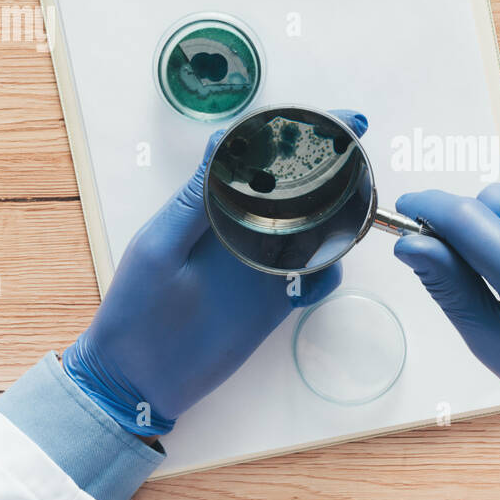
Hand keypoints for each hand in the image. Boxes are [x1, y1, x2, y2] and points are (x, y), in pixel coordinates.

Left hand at [63, 111, 367, 434]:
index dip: (299, 136)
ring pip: (318, 231)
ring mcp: (264, 264)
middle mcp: (245, 228)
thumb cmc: (135, 308)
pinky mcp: (277, 300)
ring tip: (352, 224)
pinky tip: (312, 286)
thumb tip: (222, 139)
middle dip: (337, 173)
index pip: (263, 158)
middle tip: (363, 165)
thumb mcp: (161, 247)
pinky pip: (316, 278)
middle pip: (301, 190)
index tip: (341, 121)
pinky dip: (326, 275)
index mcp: (215, 205)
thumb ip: (195, 198)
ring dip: (339, 224)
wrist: (138, 379)